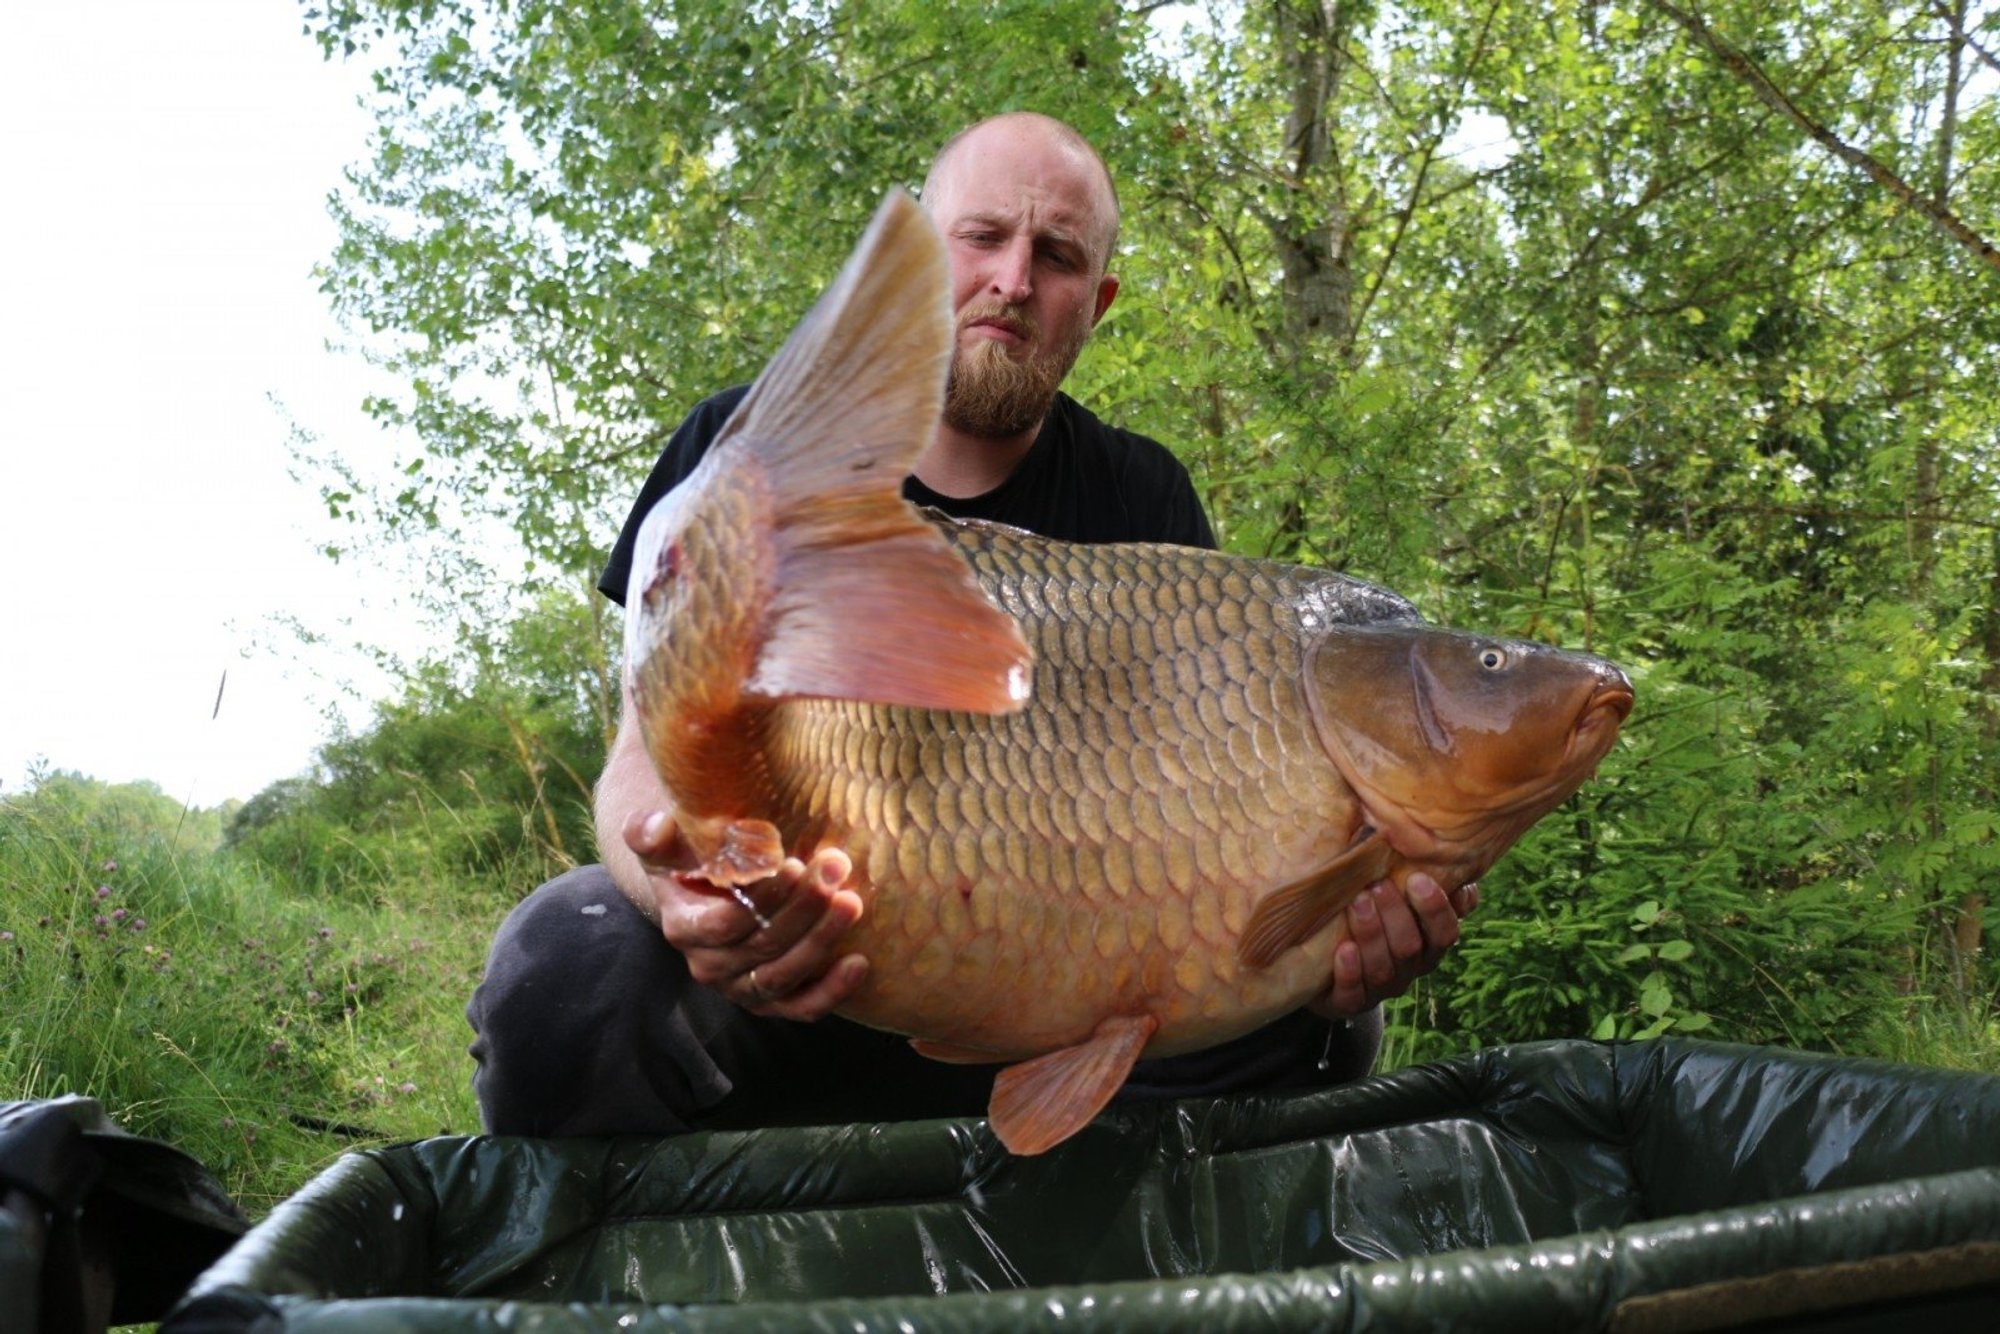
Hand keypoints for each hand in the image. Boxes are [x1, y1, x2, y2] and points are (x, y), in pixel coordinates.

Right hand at [624, 810, 868, 1021]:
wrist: (708, 890)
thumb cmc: (692, 858)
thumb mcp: (666, 844)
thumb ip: (650, 834)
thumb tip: (656, 825)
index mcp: (684, 929)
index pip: (724, 923)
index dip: (761, 899)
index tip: (792, 864)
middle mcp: (710, 966)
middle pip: (762, 946)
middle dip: (803, 907)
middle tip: (834, 868)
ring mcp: (741, 988)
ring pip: (784, 975)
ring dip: (821, 941)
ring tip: (851, 902)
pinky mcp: (771, 1001)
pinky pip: (801, 1008)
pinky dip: (832, 991)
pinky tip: (859, 963)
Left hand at [1309, 873, 1476, 1019]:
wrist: (1319, 964)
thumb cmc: (1365, 915)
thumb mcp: (1391, 895)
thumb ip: (1414, 877)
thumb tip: (1440, 857)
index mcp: (1426, 944)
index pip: (1444, 932)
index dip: (1435, 908)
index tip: (1417, 878)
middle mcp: (1408, 969)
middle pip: (1411, 947)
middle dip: (1397, 915)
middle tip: (1379, 885)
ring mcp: (1379, 989)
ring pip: (1383, 968)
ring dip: (1372, 934)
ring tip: (1357, 903)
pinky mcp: (1348, 1004)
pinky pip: (1353, 994)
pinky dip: (1350, 972)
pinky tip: (1344, 949)